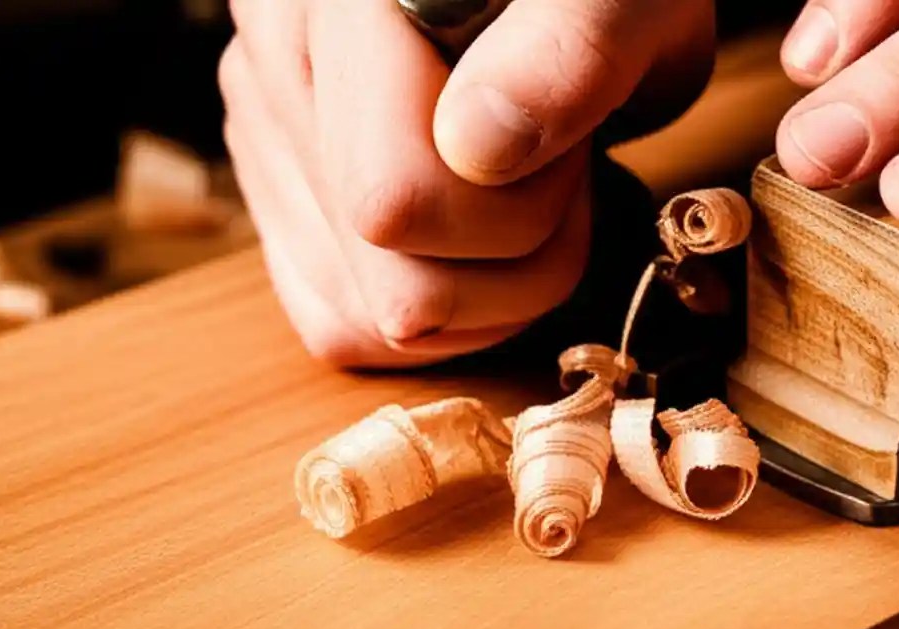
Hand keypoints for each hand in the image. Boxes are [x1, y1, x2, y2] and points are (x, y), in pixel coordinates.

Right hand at [220, 0, 712, 366]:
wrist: (583, 7)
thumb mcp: (626, 2)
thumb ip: (565, 50)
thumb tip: (474, 148)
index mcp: (338, 3)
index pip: (396, 199)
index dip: (519, 213)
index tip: (572, 147)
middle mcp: (278, 68)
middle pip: (386, 285)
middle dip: (517, 266)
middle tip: (559, 178)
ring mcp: (273, 141)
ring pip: (363, 322)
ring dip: (487, 297)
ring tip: (523, 196)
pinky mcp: (285, 201)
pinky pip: (342, 326)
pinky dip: (435, 319)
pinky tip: (484, 250)